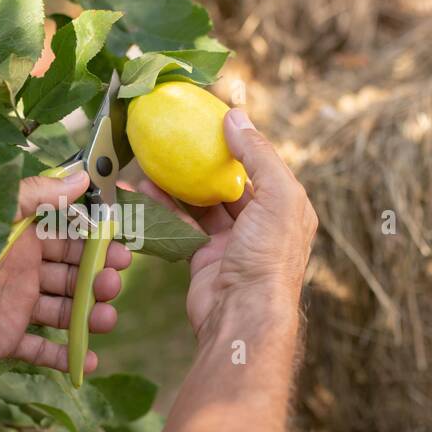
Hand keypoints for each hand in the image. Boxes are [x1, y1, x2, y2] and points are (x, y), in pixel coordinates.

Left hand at [0, 170, 132, 372]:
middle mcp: (22, 269)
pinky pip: (42, 349)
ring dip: (89, 314)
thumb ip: (36, 195)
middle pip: (72, 273)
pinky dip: (66, 357)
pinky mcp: (7, 339)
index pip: (67, 234)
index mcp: (18, 236)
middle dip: (98, 276)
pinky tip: (89, 362)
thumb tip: (83, 176)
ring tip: (105, 317)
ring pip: (64, 310)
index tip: (121, 242)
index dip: (95, 238)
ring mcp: (16, 306)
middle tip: (114, 281)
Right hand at [139, 109, 315, 339]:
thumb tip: (235, 116)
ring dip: (177, 183)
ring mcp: (231, 241)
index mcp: (287, 207)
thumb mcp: (278, 196)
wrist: (242, 315)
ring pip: (201, 204)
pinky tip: (144, 191)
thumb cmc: (268, 256)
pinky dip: (163, 208)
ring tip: (152, 161)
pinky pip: (181, 225)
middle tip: (176, 139)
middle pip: (228, 183)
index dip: (239, 143)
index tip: (211, 120)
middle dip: (203, 162)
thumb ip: (258, 155)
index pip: (262, 166)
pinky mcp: (203, 257)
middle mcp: (261, 223)